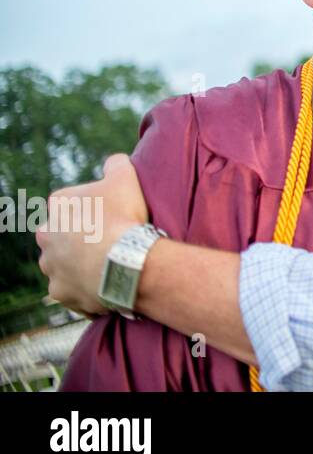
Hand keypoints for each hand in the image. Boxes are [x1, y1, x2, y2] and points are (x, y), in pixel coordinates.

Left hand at [35, 154, 148, 314]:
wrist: (125, 261)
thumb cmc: (123, 217)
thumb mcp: (125, 177)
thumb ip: (116, 164)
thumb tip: (115, 162)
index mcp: (58, 205)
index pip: (72, 202)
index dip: (95, 207)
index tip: (113, 214)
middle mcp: (46, 235)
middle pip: (64, 234)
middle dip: (81, 237)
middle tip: (110, 239)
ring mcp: (51, 266)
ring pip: (64, 263)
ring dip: (81, 263)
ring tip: (110, 263)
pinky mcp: (60, 292)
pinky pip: (72, 288)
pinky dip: (86, 286)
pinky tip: (106, 282)